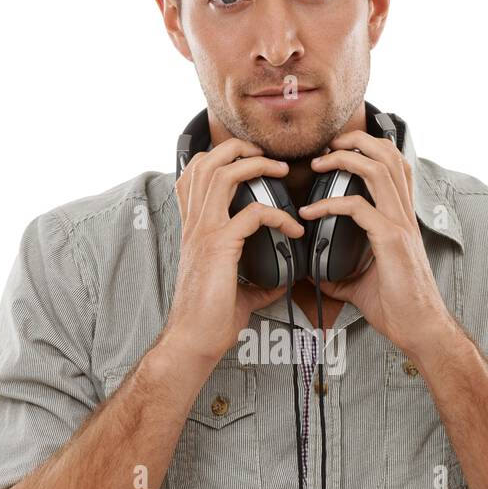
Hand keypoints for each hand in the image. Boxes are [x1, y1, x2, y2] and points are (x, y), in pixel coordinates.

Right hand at [166, 137, 304, 364]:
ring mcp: (204, 232)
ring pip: (223, 174)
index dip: (219, 157)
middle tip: (267, 155)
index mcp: (194, 228)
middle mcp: (195, 224)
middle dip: (239, 148)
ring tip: (281, 170)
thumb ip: (258, 278)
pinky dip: (279, 215)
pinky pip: (253, 214)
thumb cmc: (210, 318)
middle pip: (207, 161)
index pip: (194, 174)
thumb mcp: (238, 290)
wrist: (194, 340)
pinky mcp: (219, 247)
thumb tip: (284, 278)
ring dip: (256, 165)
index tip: (248, 160)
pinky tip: (294, 229)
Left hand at [298, 130, 451, 356]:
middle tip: (327, 146)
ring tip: (319, 163)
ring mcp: (400, 225)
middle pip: (389, 155)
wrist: (420, 330)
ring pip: (378, 170)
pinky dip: (330, 204)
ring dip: (345, 159)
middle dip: (356, 141)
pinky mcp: (391, 241)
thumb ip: (338, 273)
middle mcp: (404, 216)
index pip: (394, 166)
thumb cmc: (398, 307)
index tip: (339, 151)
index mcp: (401, 219)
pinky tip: (310, 211)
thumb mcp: (361, 285)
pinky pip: (358, 207)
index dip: (370, 149)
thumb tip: (310, 274)